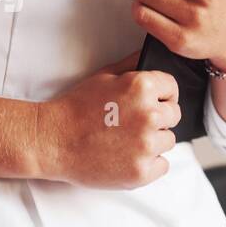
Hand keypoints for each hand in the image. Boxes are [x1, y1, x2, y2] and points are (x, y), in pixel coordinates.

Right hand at [35, 50, 179, 188]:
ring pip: (168, 141)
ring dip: (152, 142)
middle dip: (157, 118)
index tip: (151, 102)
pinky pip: (162, 165)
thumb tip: (152, 55)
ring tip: (125, 141)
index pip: (172, 88)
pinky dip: (148, 164)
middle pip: (173, 116)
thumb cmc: (75, 108)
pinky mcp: (142, 171)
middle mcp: (149, 115)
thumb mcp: (104, 76)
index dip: (161, 95)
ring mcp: (147, 145)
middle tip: (132, 123)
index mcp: (142, 87)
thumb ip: (133, 65)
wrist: (52, 141)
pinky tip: (126, 157)